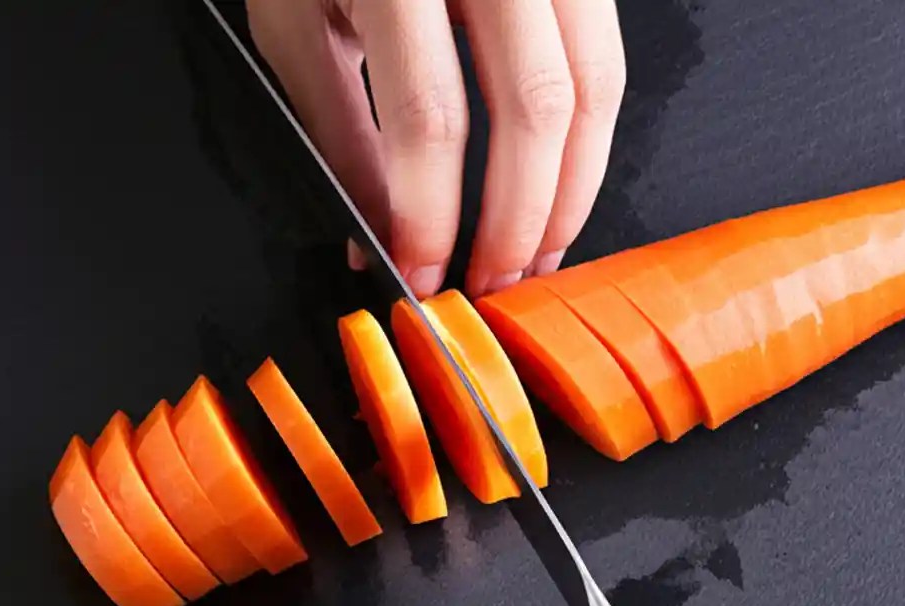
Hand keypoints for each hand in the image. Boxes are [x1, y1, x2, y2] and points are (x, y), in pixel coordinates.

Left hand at [247, 0, 626, 297]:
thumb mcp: (298, 26)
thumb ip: (338, 134)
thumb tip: (375, 234)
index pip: (429, 114)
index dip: (431, 212)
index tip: (422, 270)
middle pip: (535, 105)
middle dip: (520, 215)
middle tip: (496, 279)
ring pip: (594, 86)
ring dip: (573, 187)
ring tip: (539, 250)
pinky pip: (607, 60)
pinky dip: (589, 137)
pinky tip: (561, 183)